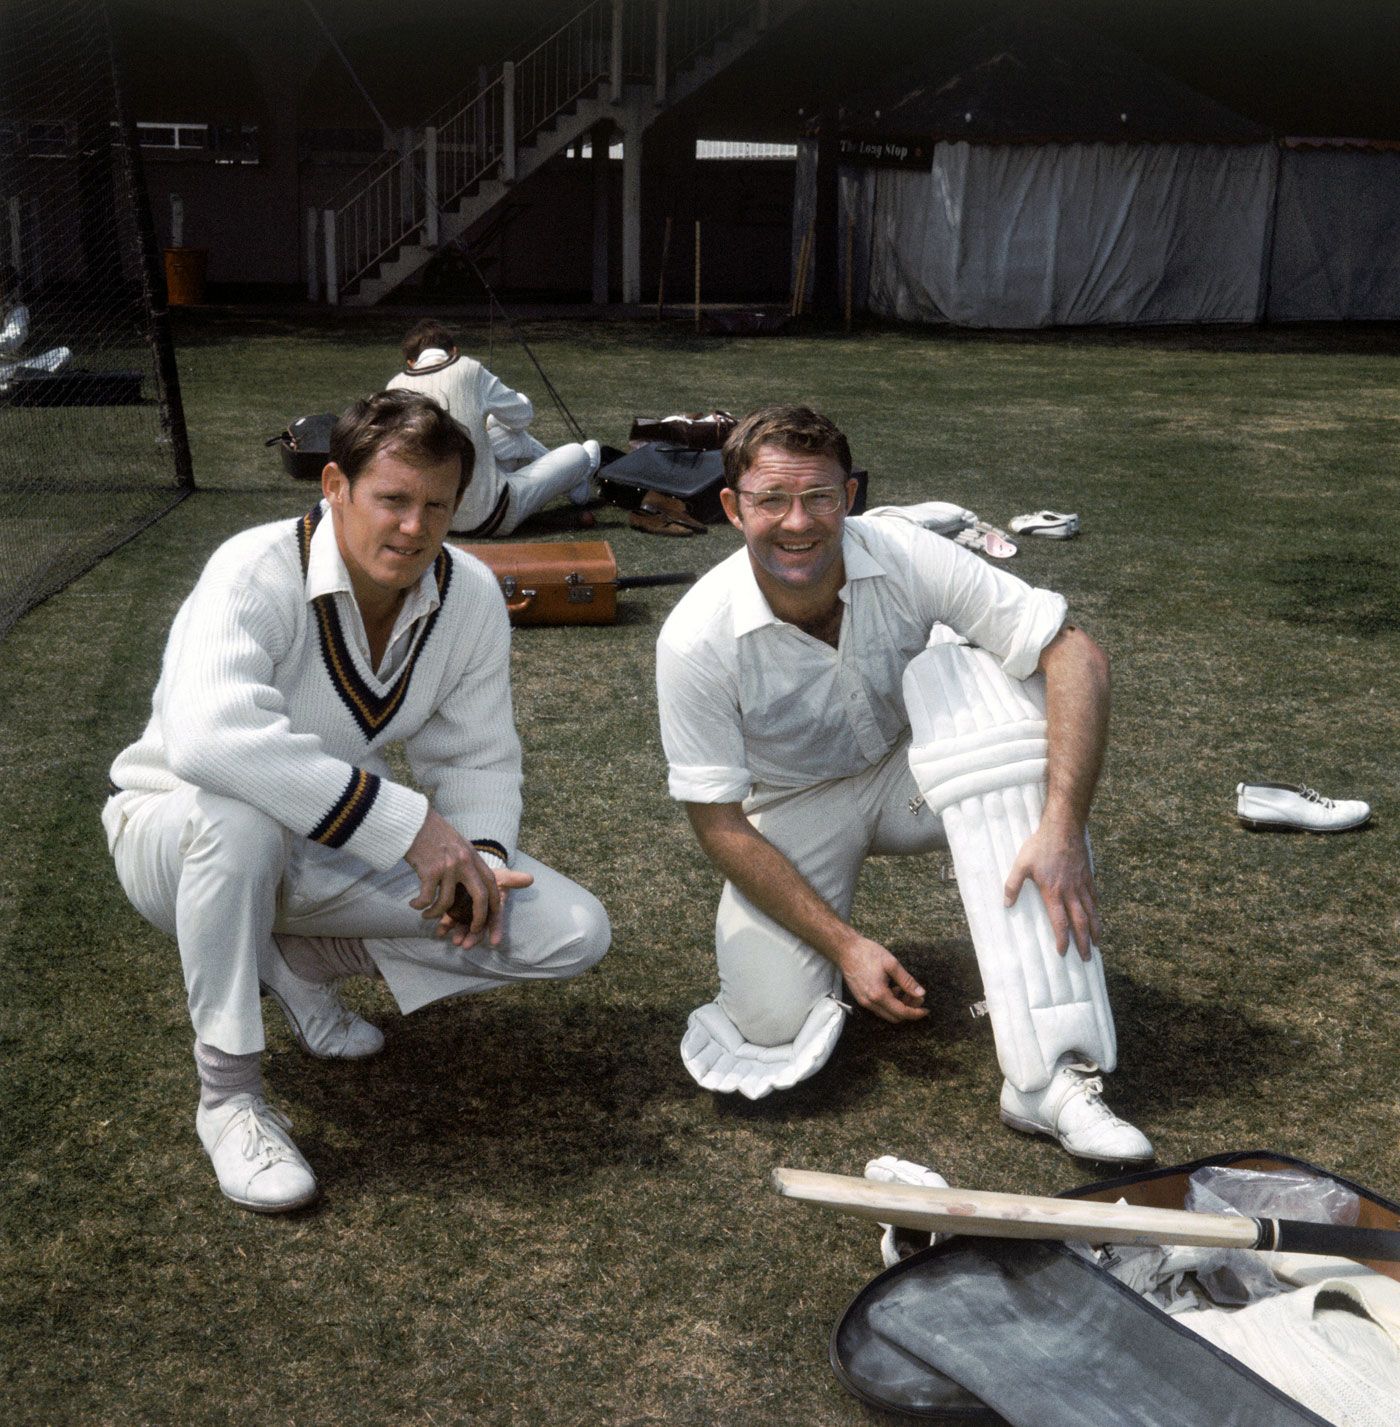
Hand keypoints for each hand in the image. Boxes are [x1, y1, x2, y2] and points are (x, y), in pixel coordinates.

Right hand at [405, 809, 532, 948]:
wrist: (412, 820)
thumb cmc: (432, 834)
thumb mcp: (457, 843)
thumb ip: (467, 861)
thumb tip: (474, 879)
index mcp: (473, 856)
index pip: (492, 882)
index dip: (493, 903)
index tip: (490, 918)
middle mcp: (464, 862)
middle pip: (480, 897)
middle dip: (478, 919)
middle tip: (470, 930)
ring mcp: (448, 866)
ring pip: (447, 903)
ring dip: (435, 914)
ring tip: (426, 914)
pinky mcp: (429, 871)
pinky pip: (427, 899)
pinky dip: (420, 906)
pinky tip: (413, 905)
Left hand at [435, 863, 533, 948]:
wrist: (473, 869)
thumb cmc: (491, 876)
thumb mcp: (502, 875)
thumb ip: (513, 878)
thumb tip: (530, 879)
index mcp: (493, 907)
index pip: (496, 920)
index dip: (496, 931)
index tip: (495, 942)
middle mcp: (480, 913)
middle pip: (478, 927)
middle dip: (473, 937)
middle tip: (466, 945)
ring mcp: (466, 913)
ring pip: (463, 926)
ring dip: (459, 934)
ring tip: (454, 941)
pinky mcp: (452, 909)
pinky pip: (449, 919)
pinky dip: (444, 926)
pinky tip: (440, 931)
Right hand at [836, 935, 927, 1023]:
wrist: (845, 950)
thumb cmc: (868, 953)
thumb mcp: (891, 964)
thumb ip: (907, 981)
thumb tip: (921, 993)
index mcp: (879, 994)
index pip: (902, 1012)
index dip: (916, 1013)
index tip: (926, 1010)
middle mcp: (870, 1003)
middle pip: (895, 1017)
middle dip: (908, 1010)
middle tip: (917, 997)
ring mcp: (864, 1002)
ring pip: (886, 1014)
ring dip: (899, 1007)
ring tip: (905, 991)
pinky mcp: (861, 998)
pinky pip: (879, 1008)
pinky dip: (889, 1003)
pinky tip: (893, 989)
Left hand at [1003, 818, 1100, 961]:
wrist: (1063, 828)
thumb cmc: (1040, 846)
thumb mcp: (1021, 864)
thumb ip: (1013, 885)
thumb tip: (1006, 904)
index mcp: (1053, 892)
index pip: (1060, 922)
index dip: (1062, 939)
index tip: (1063, 952)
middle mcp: (1070, 892)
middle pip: (1080, 922)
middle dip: (1083, 942)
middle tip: (1086, 957)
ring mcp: (1081, 884)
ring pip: (1091, 911)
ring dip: (1094, 929)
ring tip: (1097, 943)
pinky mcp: (1087, 875)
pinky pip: (1094, 897)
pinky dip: (1096, 909)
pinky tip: (1097, 915)